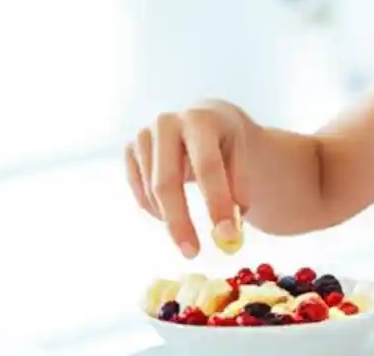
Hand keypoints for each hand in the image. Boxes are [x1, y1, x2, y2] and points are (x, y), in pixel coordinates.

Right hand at [125, 99, 252, 257]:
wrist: (206, 119)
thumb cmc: (227, 143)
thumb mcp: (242, 157)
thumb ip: (238, 190)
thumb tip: (228, 233)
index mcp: (201, 120)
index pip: (207, 166)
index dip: (216, 201)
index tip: (227, 235)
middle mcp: (167, 123)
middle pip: (167, 182)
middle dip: (179, 221)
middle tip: (193, 253)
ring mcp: (144, 135)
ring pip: (152, 192)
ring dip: (171, 218)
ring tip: (190, 228)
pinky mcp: (130, 149)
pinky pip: (139, 192)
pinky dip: (156, 210)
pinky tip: (172, 210)